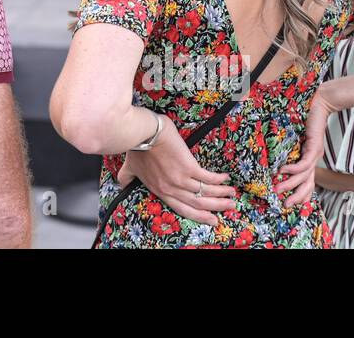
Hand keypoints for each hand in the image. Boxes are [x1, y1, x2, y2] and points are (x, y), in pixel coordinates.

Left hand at [119, 115, 235, 225]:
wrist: (142, 133)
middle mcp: (172, 188)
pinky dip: (218, 179)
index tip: (212, 219)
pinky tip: (225, 178)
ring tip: (232, 194)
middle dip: (216, 207)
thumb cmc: (136, 147)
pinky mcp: (188, 166)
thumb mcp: (130, 167)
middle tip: (229, 207)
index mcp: (160, 190)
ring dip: (221, 194)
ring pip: (205, 192)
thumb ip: (127, 177)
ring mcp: (180, 179)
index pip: (183, 208)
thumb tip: (121, 183)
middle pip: (198, 203)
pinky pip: (207, 177)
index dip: (199, 216)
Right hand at [274, 82, 341, 207]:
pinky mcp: (314, 147)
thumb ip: (288, 147)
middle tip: (285, 205)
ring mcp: (315, 154)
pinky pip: (304, 163)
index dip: (300, 194)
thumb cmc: (304, 118)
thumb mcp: (294, 136)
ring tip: (277, 188)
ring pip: (304, 175)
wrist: (319, 104)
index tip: (290, 203)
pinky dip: (293, 168)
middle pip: (308, 184)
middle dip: (297, 196)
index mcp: (309, 159)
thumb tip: (273, 155)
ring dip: (290, 184)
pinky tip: (283, 170)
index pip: (307, 181)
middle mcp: (314, 159)